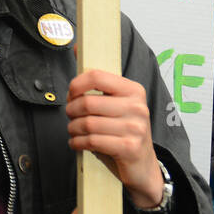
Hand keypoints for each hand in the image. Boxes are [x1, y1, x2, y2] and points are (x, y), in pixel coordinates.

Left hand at [66, 69, 162, 210]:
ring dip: (73, 129)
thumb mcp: (116, 103)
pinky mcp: (129, 148)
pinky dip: (78, 142)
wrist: (144, 167)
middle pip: (88, 102)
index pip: (97, 76)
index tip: (71, 93)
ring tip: (73, 130)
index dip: (77, 84)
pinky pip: (92, 141)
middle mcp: (137, 107)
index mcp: (134, 90)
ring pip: (88, 123)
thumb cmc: (125, 132)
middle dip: (71, 110)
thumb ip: (98, 80)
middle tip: (69, 115)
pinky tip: (76, 143)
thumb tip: (75, 46)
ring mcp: (135, 128)